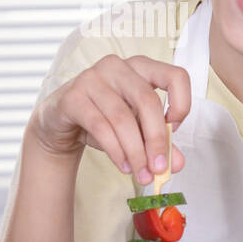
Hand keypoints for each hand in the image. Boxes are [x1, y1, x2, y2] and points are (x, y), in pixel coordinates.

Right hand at [30, 54, 189, 185]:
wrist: (60, 122)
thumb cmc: (103, 118)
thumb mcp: (135, 130)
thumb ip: (158, 143)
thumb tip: (176, 163)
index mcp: (140, 67)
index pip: (175, 75)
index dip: (182, 103)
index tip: (175, 129)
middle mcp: (117, 66)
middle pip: (147, 100)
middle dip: (156, 140)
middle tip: (159, 168)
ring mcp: (92, 78)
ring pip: (122, 118)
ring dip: (135, 152)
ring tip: (141, 174)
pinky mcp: (73, 97)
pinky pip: (100, 126)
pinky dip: (116, 151)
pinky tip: (124, 166)